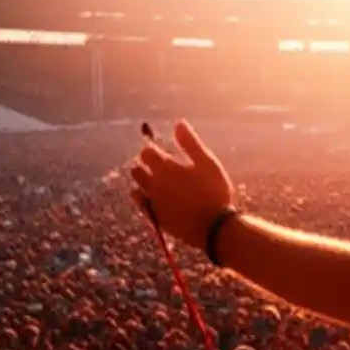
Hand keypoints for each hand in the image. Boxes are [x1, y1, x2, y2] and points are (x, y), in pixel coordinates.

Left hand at [129, 121, 233, 249]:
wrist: (212, 227)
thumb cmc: (213, 191)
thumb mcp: (207, 163)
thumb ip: (191, 143)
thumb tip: (178, 123)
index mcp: (166, 167)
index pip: (147, 152)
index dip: (153, 149)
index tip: (162, 151)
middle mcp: (154, 182)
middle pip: (138, 167)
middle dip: (145, 163)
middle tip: (159, 164)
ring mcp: (152, 200)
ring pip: (137, 184)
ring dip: (142, 179)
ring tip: (156, 179)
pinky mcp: (154, 215)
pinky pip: (140, 202)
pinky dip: (142, 196)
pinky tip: (152, 195)